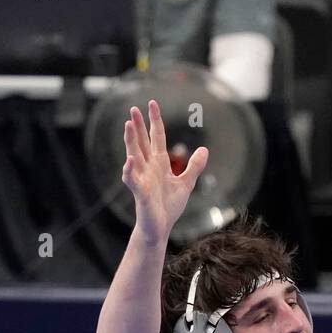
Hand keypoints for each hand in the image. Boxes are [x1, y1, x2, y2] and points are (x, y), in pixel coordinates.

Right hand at [122, 99, 208, 244]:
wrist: (160, 228)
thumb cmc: (169, 207)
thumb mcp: (186, 184)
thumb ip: (194, 167)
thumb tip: (204, 150)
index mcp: (159, 164)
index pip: (156, 137)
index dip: (154, 121)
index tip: (152, 104)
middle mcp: (148, 168)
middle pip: (141, 142)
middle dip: (137, 126)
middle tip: (133, 108)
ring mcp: (142, 179)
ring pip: (134, 155)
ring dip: (130, 141)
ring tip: (128, 125)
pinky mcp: (140, 193)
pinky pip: (132, 179)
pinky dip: (129, 170)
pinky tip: (129, 161)